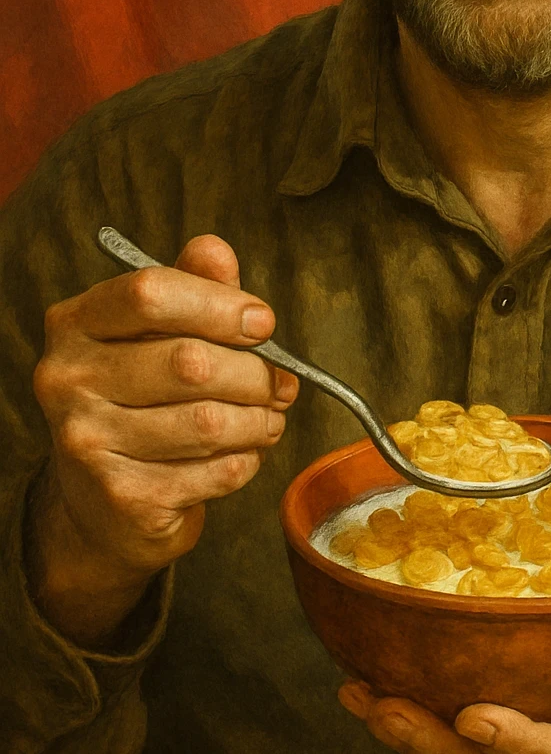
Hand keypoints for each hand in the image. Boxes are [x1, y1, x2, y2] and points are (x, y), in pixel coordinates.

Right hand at [30, 235, 297, 639]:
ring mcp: (87, 442)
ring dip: (258, 421)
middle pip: (191, 362)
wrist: (103, 502)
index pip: (150, 293)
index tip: (262, 323)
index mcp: (75, 324)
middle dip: (255, 374)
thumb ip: (191, 287)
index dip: (220, 305)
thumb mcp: (159, 333)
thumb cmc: (141, 398)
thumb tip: (215, 251)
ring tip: (267, 418)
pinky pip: (215, 471)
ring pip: (209, 422)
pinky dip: (246, 461)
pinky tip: (240, 453)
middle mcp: (67, 380)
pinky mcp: (122, 497)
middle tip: (280, 383)